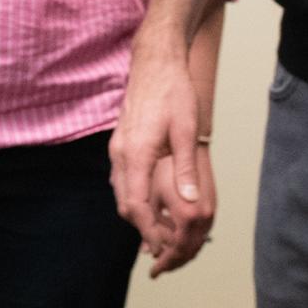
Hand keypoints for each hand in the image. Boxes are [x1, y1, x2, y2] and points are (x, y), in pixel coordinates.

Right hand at [109, 43, 214, 275]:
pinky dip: (133, 195)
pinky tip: (152, 199)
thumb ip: (185, 167)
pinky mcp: (120, 143)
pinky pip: (121, 179)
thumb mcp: (186, 129)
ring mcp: (117, 148)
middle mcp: (121, 153)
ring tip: (161, 226)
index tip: (162, 245)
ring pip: (120, 192)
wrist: (154, 62)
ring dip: (137, 212)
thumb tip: (190, 201)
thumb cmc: (173, 91)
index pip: (135, 204)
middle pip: (124, 203)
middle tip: (165, 243)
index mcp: (137, 152)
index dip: (148, 228)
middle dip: (142, 226)